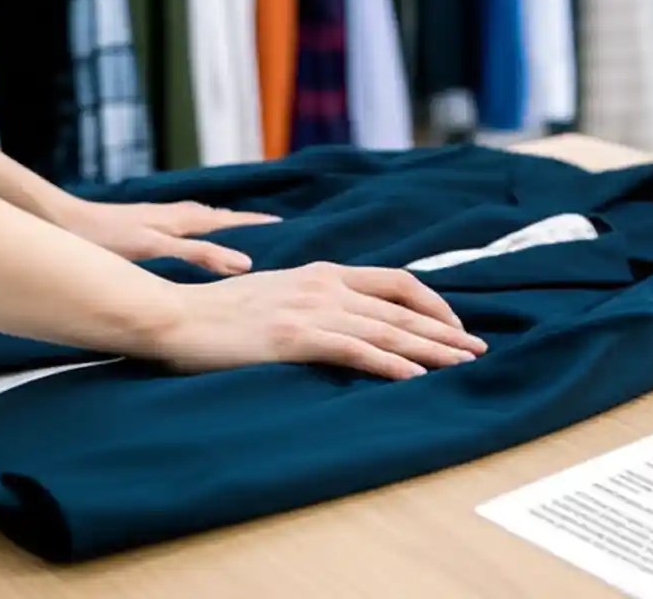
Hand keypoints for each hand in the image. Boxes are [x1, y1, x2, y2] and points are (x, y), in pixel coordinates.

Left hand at [56, 199, 279, 274]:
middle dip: (245, 223)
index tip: (285, 224)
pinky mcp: (144, 226)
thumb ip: (200, 255)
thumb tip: (244, 263)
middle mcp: (175, 215)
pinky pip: (185, 227)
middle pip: (219, 218)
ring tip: (240, 234)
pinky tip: (193, 240)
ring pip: (202, 221)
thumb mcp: (158, 249)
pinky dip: (201, 231)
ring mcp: (159, 218)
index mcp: (183, 219)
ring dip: (223, 226)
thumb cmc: (107, 238)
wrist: (63, 221)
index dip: (256, 223)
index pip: (230, 220)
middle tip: (272, 228)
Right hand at [154, 262, 486, 378]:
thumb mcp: (276, 294)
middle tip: (478, 349)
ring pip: (387, 330)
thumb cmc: (220, 314)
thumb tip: (344, 321)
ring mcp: (311, 309)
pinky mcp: (296, 337)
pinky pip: (356, 351)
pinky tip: (415, 379)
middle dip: (445, 330)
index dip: (432, 303)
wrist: (174, 316)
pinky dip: (390, 366)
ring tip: (462, 365)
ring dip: (431, 350)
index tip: (454, 325)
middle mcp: (324, 285)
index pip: (395, 281)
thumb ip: (312, 300)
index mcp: (322, 272)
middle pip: (401, 308)